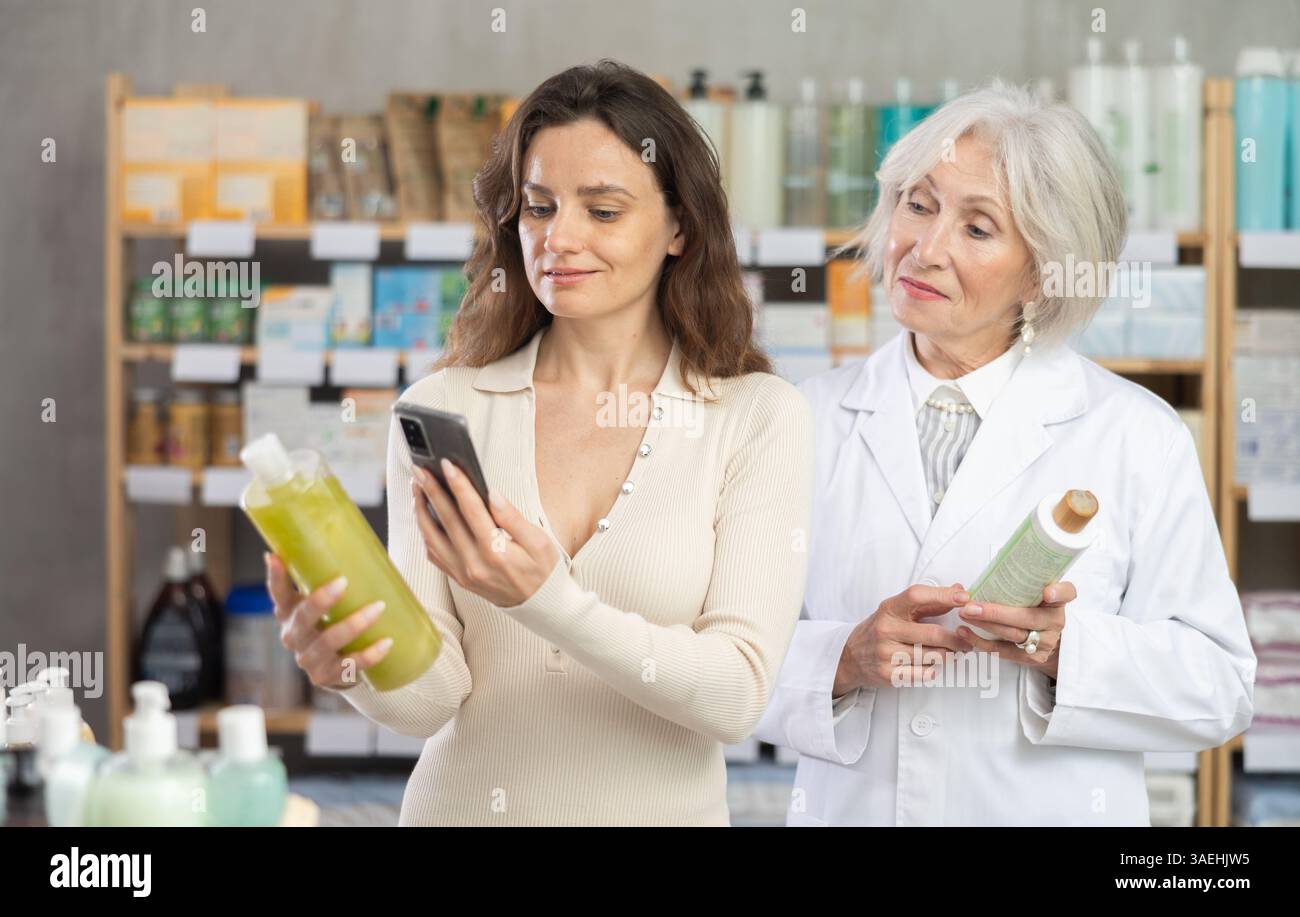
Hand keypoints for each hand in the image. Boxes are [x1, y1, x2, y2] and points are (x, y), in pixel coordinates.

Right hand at [265, 553, 392, 689]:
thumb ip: (328, 577)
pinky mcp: (327, 676)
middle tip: (343, 581)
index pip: (277, 593)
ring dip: (354, 624)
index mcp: (289, 613)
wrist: (338, 668)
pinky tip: (386, 643)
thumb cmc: (332, 622)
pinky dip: (369, 654)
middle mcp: (293, 636)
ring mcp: (308, 659)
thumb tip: (351, 538)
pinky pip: (350, 665)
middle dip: (321, 600)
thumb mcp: (325, 601)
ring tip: (378, 607)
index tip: (276, 557)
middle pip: (303, 618)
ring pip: (329, 642)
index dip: (276, 577)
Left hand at [411, 459, 560, 607]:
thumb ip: (514, 518)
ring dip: (421, 510)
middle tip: (420, 469)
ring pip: (432, 537)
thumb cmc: (543, 572)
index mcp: (496, 553)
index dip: (458, 485)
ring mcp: (462, 574)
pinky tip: (424, 516)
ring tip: (417, 488)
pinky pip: (433, 554)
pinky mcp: (458, 579)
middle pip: (446, 520)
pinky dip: (425, 532)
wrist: (541, 605)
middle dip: (431, 491)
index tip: (447, 465)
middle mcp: (474, 565)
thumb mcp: (540, 543)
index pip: (471, 511)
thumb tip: (493, 495)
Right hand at [834, 583, 974, 693]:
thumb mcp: (896, 611)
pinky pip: (925, 674)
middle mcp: (886, 630)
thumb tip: (959, 591)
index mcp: (888, 609)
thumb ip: (928, 602)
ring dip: (948, 655)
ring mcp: (886, 654)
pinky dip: (933, 670)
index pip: (917, 596)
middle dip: (957, 639)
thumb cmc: (880, 630)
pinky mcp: (889, 675)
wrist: (850, 658)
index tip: (964, 597)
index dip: (943, 595)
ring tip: (951, 653)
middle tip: (967, 640)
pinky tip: (931, 665)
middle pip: (933, 634)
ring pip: (933, 656)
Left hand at [955, 581, 1073, 678]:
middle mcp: (1055, 622)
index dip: (1058, 592)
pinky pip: (1003, 650)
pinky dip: (980, 641)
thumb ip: (1025, 580)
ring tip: (965, 615)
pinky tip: (965, 632)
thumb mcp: (1035, 591)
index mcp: (1057, 601)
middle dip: (995, 613)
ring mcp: (1045, 642)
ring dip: (984, 625)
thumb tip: (997, 560)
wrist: (1044, 639)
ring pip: (1012, 634)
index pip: (1067, 593)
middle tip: (971, 606)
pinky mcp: (1031, 657)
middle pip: (1027, 618)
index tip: (1048, 593)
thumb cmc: (1034, 609)